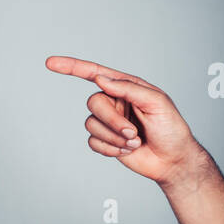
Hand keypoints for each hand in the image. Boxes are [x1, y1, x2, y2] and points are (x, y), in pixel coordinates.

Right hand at [45, 56, 204, 187]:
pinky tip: (128, 150)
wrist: (173, 160)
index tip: (50, 63)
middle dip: (112, 121)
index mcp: (126, 87)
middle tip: (133, 132)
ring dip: (114, 137)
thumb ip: (128, 88)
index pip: (94, 73)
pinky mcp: (105, 141)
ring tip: (135, 142)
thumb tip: (100, 79)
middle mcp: (114, 102)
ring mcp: (109, 122)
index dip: (71, 67)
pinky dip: (110, 149)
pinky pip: (93, 142)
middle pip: (93, 103)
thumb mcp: (156, 102)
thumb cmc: (171, 128)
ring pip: (91, 124)